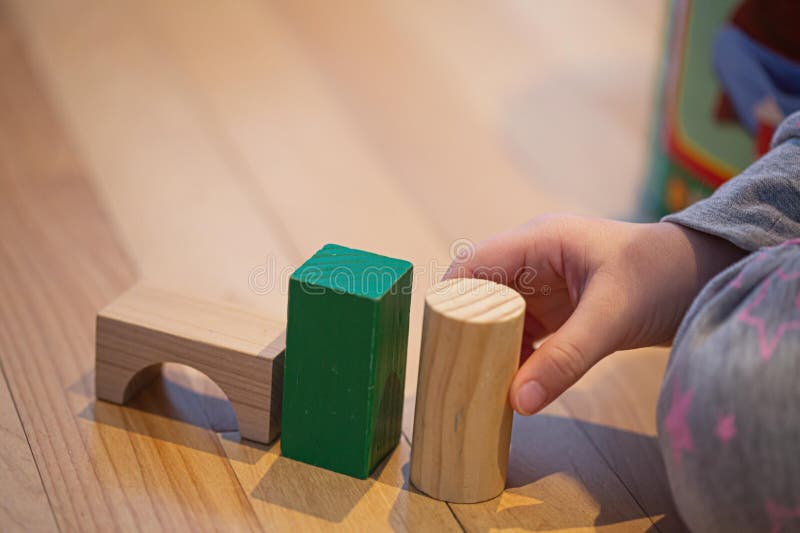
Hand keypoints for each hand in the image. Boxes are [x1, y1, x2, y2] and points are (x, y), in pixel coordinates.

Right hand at [444, 215, 745, 414]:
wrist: (703, 279)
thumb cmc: (660, 279)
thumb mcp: (611, 318)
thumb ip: (565, 359)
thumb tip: (517, 402)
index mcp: (540, 241)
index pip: (475, 262)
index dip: (450, 296)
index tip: (436, 337)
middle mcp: (535, 257)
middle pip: (480, 288)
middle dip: (464, 324)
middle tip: (450, 365)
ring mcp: (545, 282)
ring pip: (498, 311)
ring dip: (488, 342)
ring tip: (473, 377)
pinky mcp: (558, 305)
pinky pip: (521, 328)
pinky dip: (512, 351)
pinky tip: (508, 379)